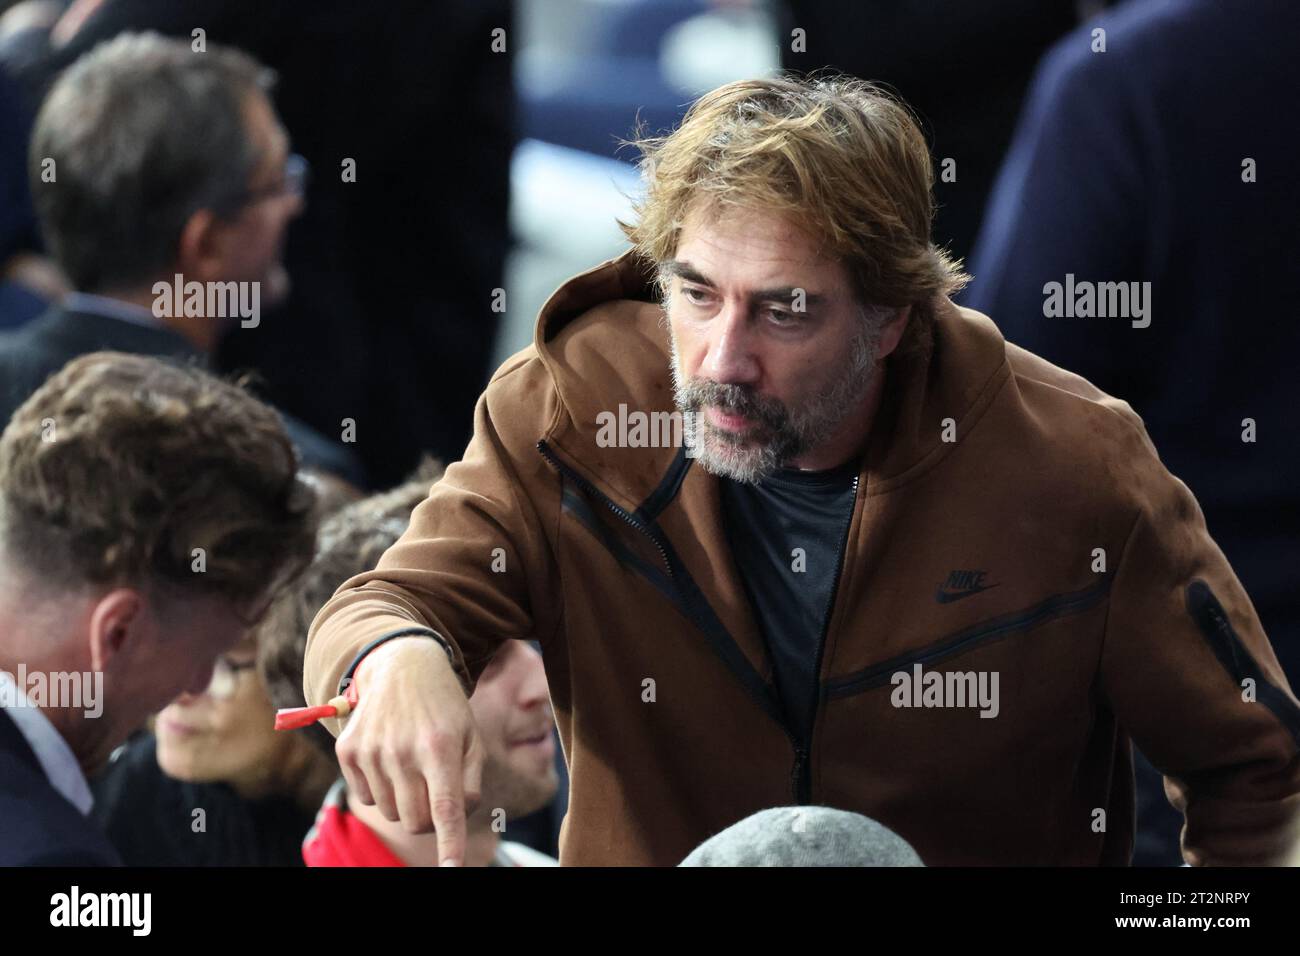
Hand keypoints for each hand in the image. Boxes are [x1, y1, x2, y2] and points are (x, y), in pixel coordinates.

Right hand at [335, 636, 482, 865]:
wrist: (401, 664)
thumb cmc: (444, 706)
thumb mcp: (470, 735)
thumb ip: (470, 780)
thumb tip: (456, 820)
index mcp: (439, 746)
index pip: (445, 808)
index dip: (449, 844)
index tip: (452, 869)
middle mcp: (401, 750)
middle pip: (417, 821)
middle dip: (431, 819)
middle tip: (436, 790)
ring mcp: (370, 751)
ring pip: (391, 813)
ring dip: (405, 802)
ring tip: (413, 767)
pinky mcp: (348, 751)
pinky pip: (365, 797)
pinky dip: (381, 790)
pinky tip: (389, 759)